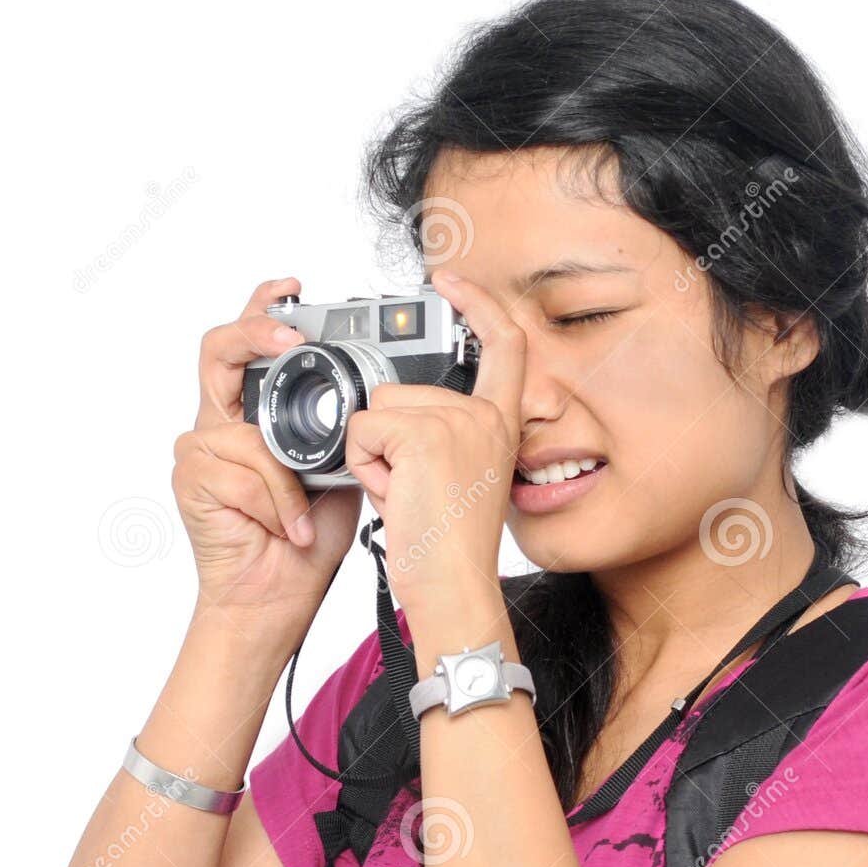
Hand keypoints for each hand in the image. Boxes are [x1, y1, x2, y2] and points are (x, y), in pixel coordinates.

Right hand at [175, 278, 361, 638]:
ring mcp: (201, 450)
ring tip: (303, 513)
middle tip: (291, 340)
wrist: (278, 596)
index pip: (253, 344)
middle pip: (219, 351)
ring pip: (246, 430)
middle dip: (256, 336)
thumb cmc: (308, 537)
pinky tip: (286, 528)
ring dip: (286, 479)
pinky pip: (244, 472)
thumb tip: (385, 394)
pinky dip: (276, 504)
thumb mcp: (343, 471)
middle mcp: (223, 423)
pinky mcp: (192, 479)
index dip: (265, 309)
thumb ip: (346, 429)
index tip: (294, 290)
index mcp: (260, 414)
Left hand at [345, 268, 520, 617]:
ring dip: (375, 455)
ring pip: (376, 408)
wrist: (453, 584)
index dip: (478, 304)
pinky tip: (395, 494)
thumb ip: (443, 433)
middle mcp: (484, 415)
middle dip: (387, 437)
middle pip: (402, 387)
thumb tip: (395, 409)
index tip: (451, 281)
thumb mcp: (459, 476)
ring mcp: (455, 421)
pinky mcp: (423, 433)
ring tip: (406, 493)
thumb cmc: (450, 546)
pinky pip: (363, 430)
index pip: (504, 344)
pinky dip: (365, 466)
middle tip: (413, 487)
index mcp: (498, 424)